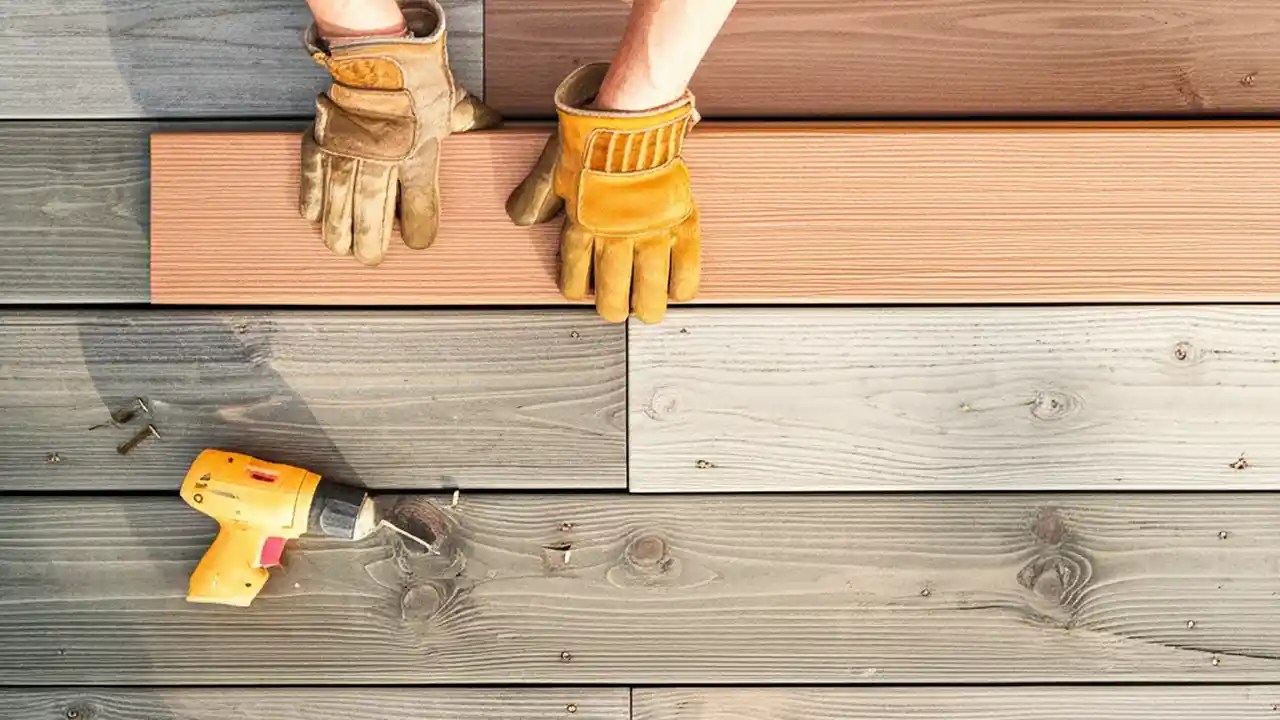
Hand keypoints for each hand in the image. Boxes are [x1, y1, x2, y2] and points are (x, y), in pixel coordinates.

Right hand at [300, 0, 499, 265]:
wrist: (380, 50)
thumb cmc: (417, 77)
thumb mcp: (452, 103)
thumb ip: (470, 121)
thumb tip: (492, 124)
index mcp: (417, 152)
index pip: (418, 201)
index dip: (417, 226)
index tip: (419, 242)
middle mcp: (381, 155)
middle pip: (372, 209)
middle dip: (370, 239)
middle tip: (370, 259)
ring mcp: (348, 148)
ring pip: (340, 198)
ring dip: (339, 227)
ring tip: (341, 248)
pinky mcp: (323, 136)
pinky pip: (312, 172)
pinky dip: (310, 195)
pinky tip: (311, 216)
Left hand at [507, 64, 699, 323]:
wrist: (631, 119)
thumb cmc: (593, 137)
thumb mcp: (555, 166)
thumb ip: (538, 194)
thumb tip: (520, 216)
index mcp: (583, 225)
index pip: (576, 271)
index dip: (576, 287)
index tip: (580, 292)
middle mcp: (615, 236)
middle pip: (613, 289)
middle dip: (612, 306)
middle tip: (615, 311)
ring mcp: (650, 231)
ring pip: (649, 286)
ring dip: (646, 305)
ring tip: (647, 312)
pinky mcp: (678, 221)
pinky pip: (684, 263)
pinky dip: (682, 283)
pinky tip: (678, 293)